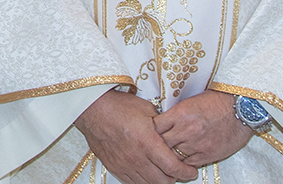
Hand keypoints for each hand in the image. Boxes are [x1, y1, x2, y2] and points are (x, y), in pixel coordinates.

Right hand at [74, 90, 197, 183]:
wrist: (92, 109)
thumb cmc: (118, 106)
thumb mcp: (147, 110)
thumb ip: (162, 126)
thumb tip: (174, 134)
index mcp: (147, 142)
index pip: (173, 168)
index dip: (186, 172)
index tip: (191, 170)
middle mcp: (136, 157)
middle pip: (164, 181)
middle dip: (175, 178)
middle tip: (177, 170)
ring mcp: (124, 164)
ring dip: (159, 180)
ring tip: (162, 171)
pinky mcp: (114, 167)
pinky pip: (133, 183)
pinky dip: (144, 180)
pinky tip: (147, 172)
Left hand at [154, 92, 252, 167]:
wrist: (240, 109)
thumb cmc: (215, 102)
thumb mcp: (190, 102)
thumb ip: (174, 114)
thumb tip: (160, 123)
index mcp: (180, 114)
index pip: (155, 127)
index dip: (150, 131)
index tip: (149, 131)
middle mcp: (187, 130)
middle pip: (162, 143)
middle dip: (157, 145)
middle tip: (155, 146)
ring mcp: (197, 144)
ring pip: (174, 156)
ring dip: (170, 155)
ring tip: (167, 154)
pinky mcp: (208, 155)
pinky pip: (189, 163)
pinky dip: (183, 161)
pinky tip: (181, 158)